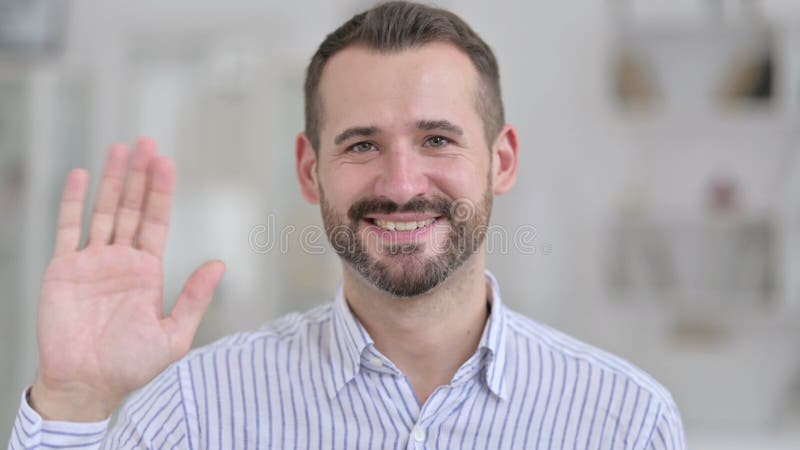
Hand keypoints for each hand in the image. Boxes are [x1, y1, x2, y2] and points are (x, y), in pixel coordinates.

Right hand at [29, 138, 224, 420]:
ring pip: (103, 211)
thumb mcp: (173, 334)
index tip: (167, 163)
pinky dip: (73, 202)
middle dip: (139, 176)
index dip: (161, 192)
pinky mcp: (63, 269)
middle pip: (132, 207)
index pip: (156, 221)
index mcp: (148, 271)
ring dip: (111, 180)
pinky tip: (82, 175)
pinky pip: (68, 229)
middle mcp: (121, 259)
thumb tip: (220, 265)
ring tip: (120, 149)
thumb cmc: (132, 365)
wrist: (88, 384)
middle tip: (146, 142)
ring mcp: (92, 261)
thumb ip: (194, 298)